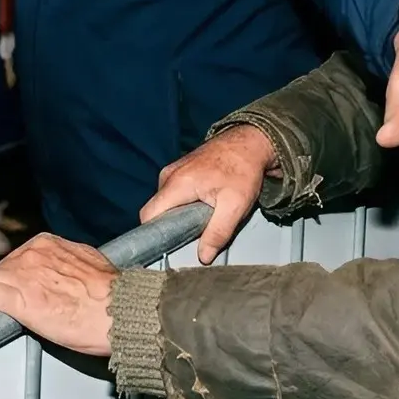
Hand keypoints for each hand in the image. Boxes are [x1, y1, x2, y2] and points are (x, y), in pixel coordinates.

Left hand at [0, 233, 116, 356]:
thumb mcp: (88, 262)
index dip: (15, 278)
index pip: (16, 259)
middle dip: (2, 288)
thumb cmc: (112, 293)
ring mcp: (21, 276)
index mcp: (47, 244)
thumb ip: (65, 262)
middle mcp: (31, 255)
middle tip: (12, 307)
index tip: (21, 290)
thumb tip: (61, 271)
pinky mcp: (16, 301)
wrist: (121, 310)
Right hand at [139, 124, 274, 263]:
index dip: (154, 234)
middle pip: (157, 210)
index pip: (148, 215)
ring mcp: (174, 171)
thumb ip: (217, 232)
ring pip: (166, 202)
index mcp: (176, 184)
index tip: (168, 247)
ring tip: (203, 217)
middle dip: (172, 226)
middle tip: (194, 234)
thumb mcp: (235, 205)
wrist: (251, 141)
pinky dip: (184, 203)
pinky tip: (203, 205)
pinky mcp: (181, 170)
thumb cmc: (243, 168)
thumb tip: (203, 257)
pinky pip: (174, 194)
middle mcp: (169, 175)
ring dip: (180, 214)